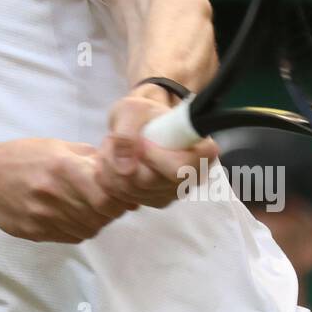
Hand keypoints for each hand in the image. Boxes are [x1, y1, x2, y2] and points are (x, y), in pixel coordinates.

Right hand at [0, 138, 140, 243]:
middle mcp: (53, 194)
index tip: (121, 192)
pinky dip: (79, 229)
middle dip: (111, 210)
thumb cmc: (23, 156)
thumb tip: (125, 167)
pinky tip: (72, 215)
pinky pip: (70, 237)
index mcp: (62, 167)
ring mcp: (42, 216)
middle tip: (110, 201)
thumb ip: (89, 157)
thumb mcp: (56, 146)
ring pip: (88, 229)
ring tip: (89, 207)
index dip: (120, 197)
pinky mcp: (34, 232)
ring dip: (96, 221)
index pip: (106, 195)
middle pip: (100, 215)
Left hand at [96, 94, 218, 209]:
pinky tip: (111, 160)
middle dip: (123, 160)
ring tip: (111, 145)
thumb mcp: (132, 111)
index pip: (182, 168)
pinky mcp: (156, 200)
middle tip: (112, 139)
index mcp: (199, 149)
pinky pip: (127, 197)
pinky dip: (111, 179)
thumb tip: (125, 169)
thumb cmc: (143, 113)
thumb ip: (127, 135)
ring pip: (134, 191)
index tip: (141, 141)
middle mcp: (192, 175)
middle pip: (152, 181)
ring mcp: (174, 190)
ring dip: (112, 168)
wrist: (139, 124)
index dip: (155, 158)